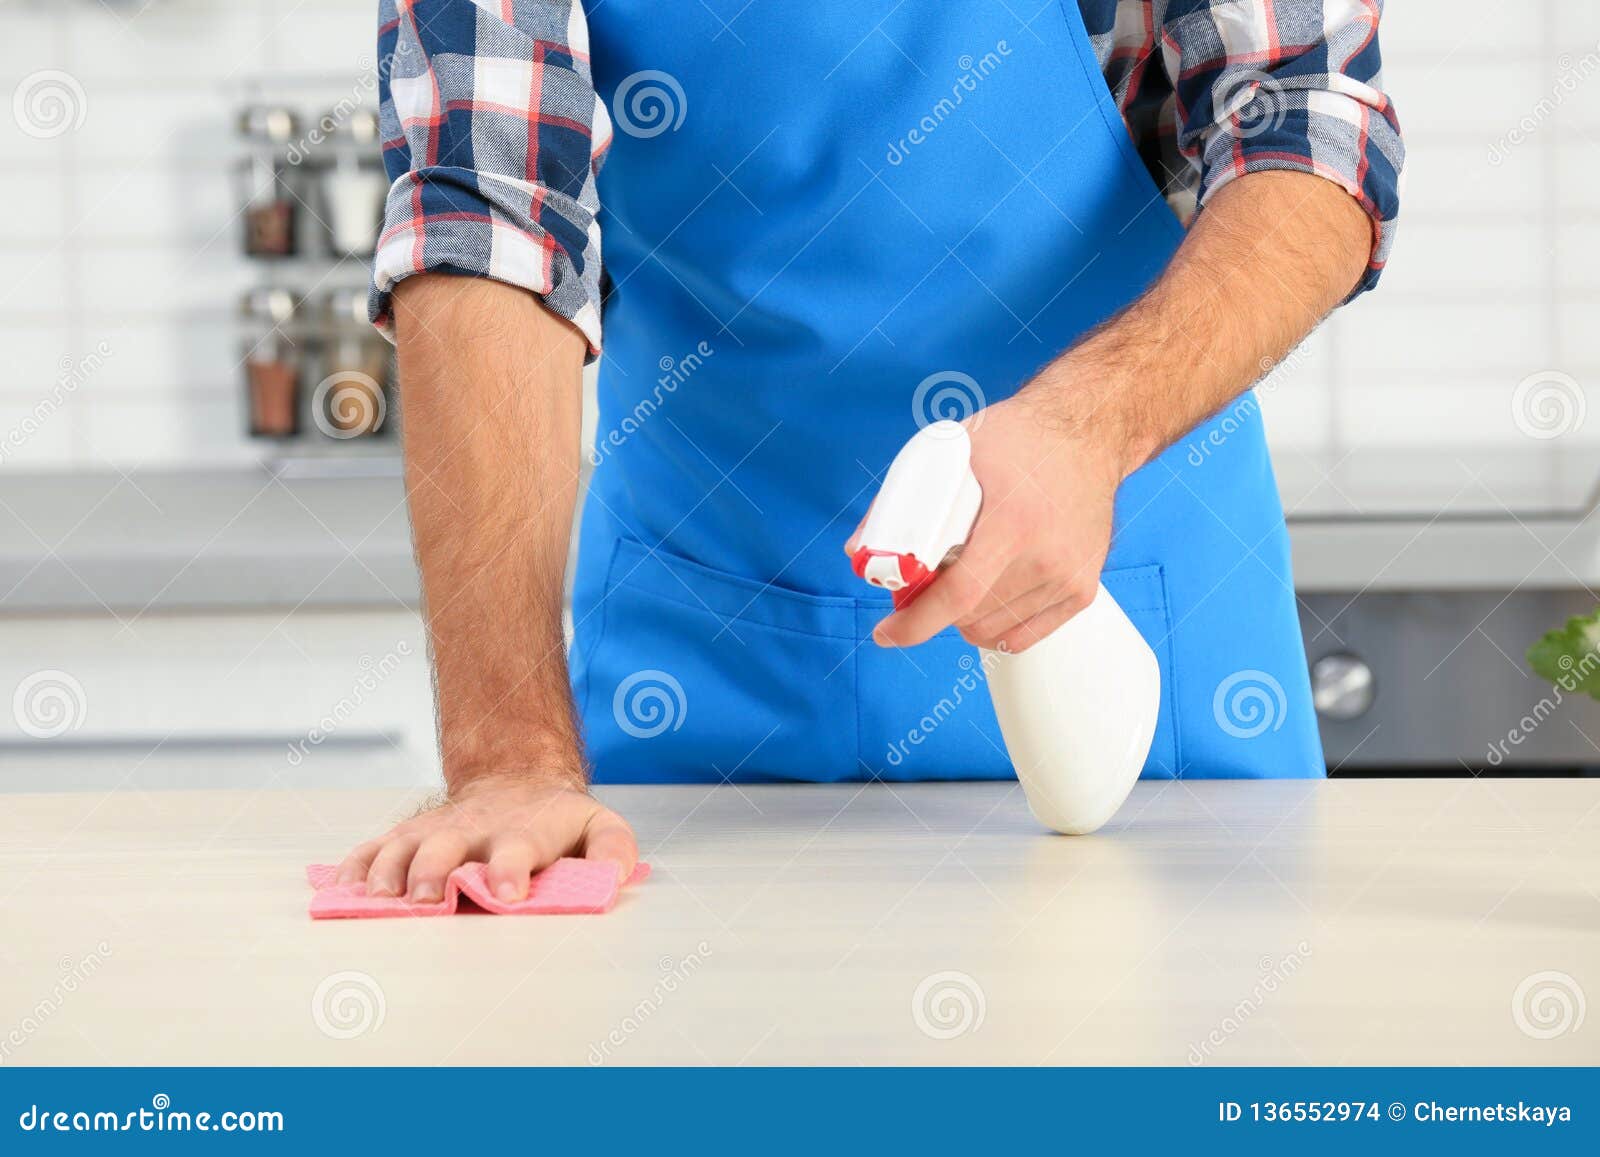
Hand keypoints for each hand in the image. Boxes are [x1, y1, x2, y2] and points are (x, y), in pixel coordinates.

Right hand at [335, 774, 637, 902]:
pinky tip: (339, 888)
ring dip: (387, 871)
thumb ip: (612, 848)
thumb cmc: (556, 819)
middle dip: (433, 872)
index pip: (516, 849)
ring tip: (376, 899)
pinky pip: (374, 848)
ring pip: (403, 846)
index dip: (510, 871)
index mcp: (522, 832)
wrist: (515, 779)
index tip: (506, 895)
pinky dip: (355, 866)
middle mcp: (473, 829)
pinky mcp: (408, 835)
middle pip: (446, 847)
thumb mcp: (597, 825)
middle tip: (425, 900)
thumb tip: (619, 876)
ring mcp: (436, 830)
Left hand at [864, 392, 1127, 653]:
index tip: (885, 634)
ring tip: (962, 577)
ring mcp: (1068, 576)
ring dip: (964, 617)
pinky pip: (1024, 635)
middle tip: (923, 583)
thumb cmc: (1016, 438)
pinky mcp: (1082, 588)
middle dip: (933, 610)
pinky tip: (987, 595)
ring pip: (993, 630)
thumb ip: (901, 499)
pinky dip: (995, 626)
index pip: (959, 595)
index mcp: (1012, 522)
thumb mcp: (950, 450)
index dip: (916, 623)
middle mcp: (1046, 556)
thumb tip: (859, 550)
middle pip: (969, 617)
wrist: (1089, 432)